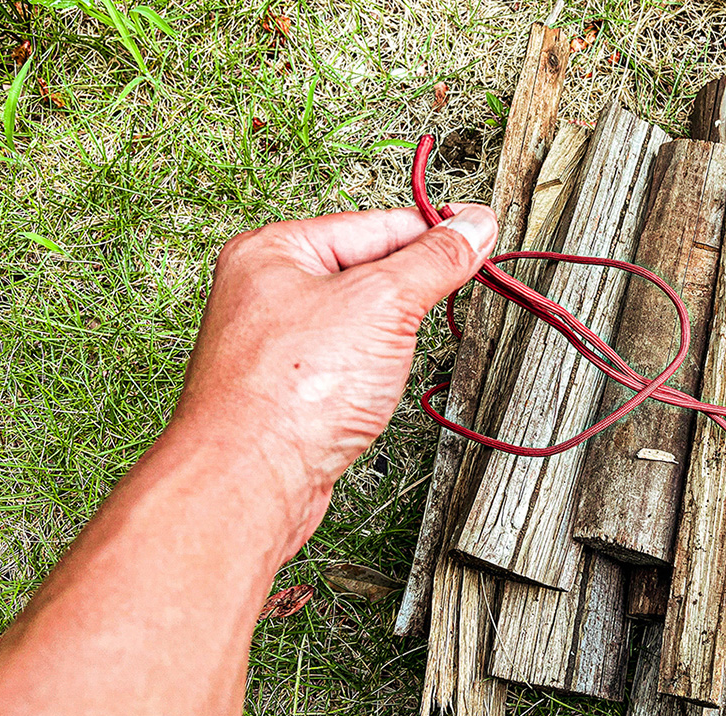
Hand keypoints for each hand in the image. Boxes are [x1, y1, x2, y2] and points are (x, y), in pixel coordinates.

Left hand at [172, 204, 496, 549]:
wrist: (250, 481)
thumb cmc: (287, 394)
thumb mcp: (382, 304)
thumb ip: (433, 260)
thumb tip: (471, 227)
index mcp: (274, 250)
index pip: (375, 224)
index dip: (431, 236)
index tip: (476, 239)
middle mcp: (265, 291)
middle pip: (365, 271)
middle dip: (407, 292)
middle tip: (443, 299)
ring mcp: (272, 344)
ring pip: (356, 321)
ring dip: (388, 337)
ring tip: (392, 356)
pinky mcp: (285, 390)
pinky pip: (342, 363)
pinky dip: (368, 372)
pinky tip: (370, 389)